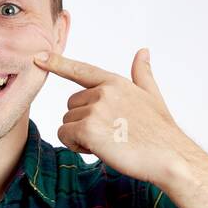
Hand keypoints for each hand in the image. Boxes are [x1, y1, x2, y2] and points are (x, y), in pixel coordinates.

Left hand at [34, 48, 196, 187]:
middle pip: (71, 106)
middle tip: (108, 135)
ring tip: (108, 143)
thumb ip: (142, 74)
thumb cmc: (162, 131)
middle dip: (82, 122)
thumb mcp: (152, 96)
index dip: (57, 63)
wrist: (169, 156)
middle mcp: (103, 91)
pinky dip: (76, 146)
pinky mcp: (88, 129)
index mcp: (115, 82)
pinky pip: (65, 136)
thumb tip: (143, 51)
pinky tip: (99, 150)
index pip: (81, 70)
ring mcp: (95, 109)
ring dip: (80, 137)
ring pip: (67, 122)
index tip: (38, 57)